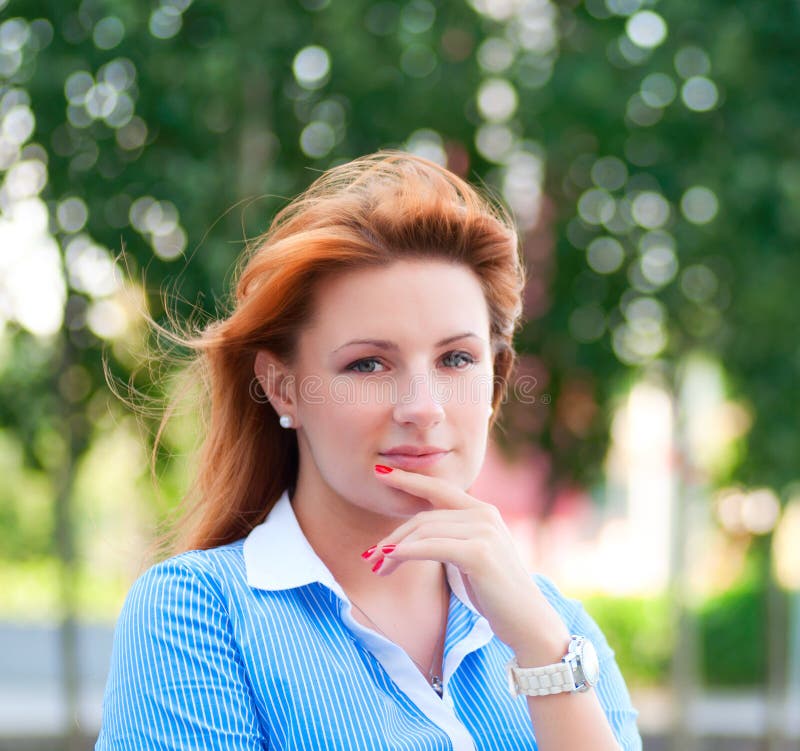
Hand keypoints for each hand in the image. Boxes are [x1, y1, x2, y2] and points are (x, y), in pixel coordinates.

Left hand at [362, 465, 570, 657]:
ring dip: (394, 550)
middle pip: (424, 518)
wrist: (528, 621)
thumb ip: (451, 538)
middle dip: (393, 537)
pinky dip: (406, 553)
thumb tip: (414, 536)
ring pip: (424, 533)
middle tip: (370, 556)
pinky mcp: (479, 552)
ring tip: (377, 567)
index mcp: (482, 511)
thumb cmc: (495, 593)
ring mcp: (484, 531)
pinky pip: (431, 547)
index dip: (408, 479)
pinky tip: (390, 559)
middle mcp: (484, 514)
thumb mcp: (470, 556)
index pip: (438, 489)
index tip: (381, 473)